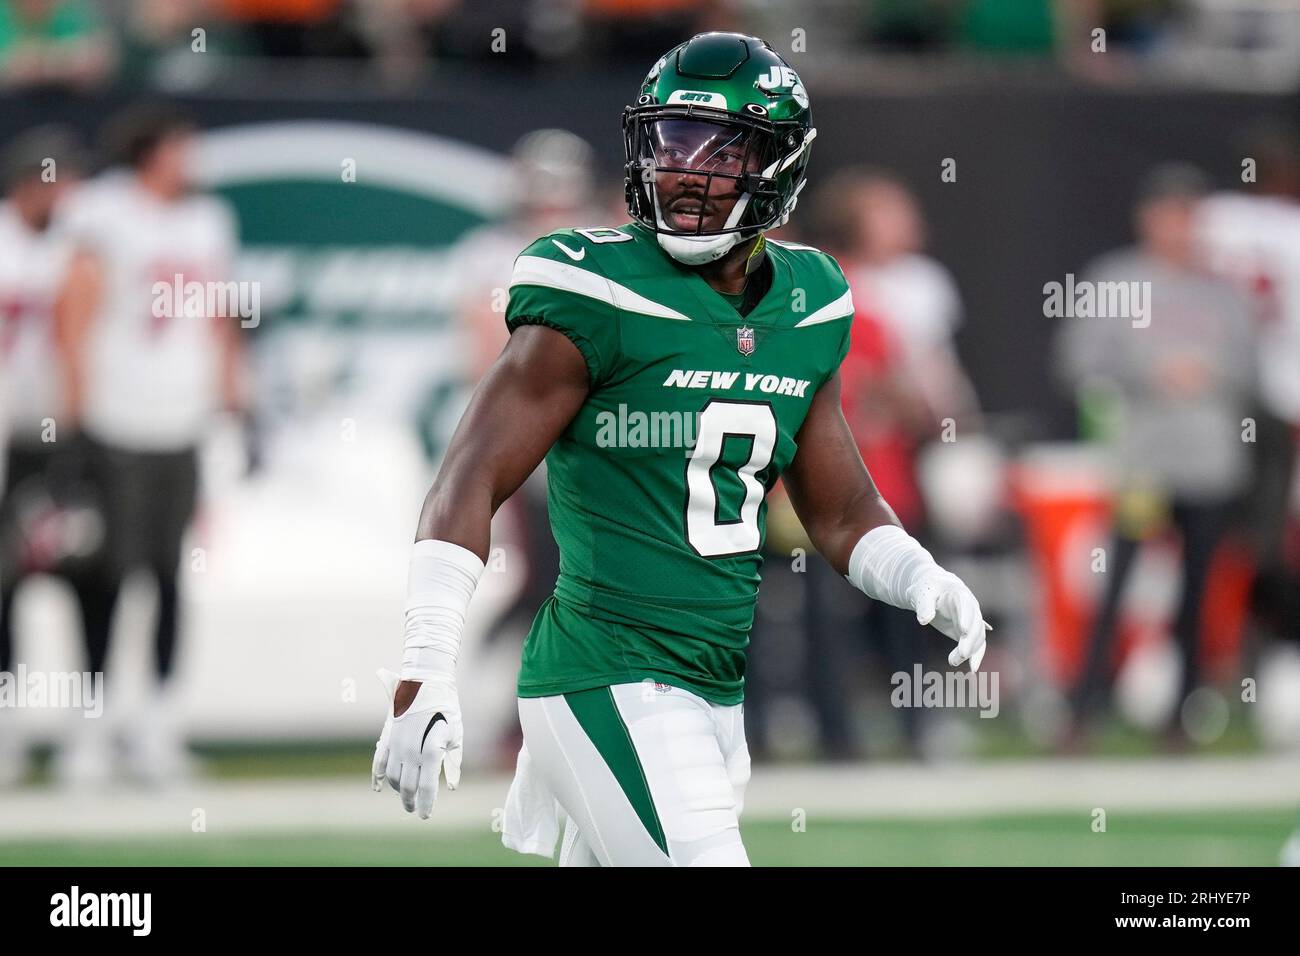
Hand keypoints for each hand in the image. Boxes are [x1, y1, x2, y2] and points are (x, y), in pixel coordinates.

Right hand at [371, 668, 462, 817]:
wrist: (425, 681)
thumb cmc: (447, 708)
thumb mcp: (456, 734)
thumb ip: (453, 762)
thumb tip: (451, 787)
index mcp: (430, 749)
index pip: (426, 785)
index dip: (426, 803)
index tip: (425, 815)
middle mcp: (410, 749)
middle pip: (408, 785)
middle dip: (411, 801)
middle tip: (415, 811)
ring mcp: (396, 743)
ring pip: (393, 776)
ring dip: (398, 790)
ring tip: (406, 798)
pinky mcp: (387, 736)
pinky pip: (379, 761)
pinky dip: (378, 776)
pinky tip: (379, 788)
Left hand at [905, 569, 989, 670]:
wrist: (934, 589)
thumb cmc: (928, 589)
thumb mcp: (922, 594)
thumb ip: (924, 606)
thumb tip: (923, 620)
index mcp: (959, 594)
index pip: (966, 605)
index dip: (966, 617)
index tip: (963, 630)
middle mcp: (971, 607)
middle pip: (975, 624)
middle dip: (970, 640)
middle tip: (961, 653)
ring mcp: (972, 620)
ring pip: (978, 637)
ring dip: (969, 651)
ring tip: (952, 661)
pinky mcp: (968, 631)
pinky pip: (977, 644)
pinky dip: (976, 656)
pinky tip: (972, 670)